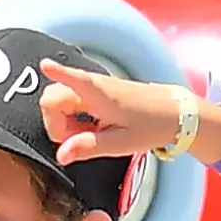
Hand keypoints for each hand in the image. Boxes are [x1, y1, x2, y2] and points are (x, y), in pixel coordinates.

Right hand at [40, 57, 193, 165]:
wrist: (176, 113)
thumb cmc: (152, 126)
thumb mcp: (120, 143)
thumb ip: (88, 147)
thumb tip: (61, 155)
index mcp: (100, 95)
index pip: (73, 79)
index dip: (57, 72)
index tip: (45, 65)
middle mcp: (94, 86)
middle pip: (54, 97)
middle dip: (55, 122)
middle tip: (73, 142)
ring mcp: (94, 88)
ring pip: (61, 101)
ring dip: (64, 122)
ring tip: (88, 136)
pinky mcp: (96, 93)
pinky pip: (72, 103)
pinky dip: (73, 119)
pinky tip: (91, 129)